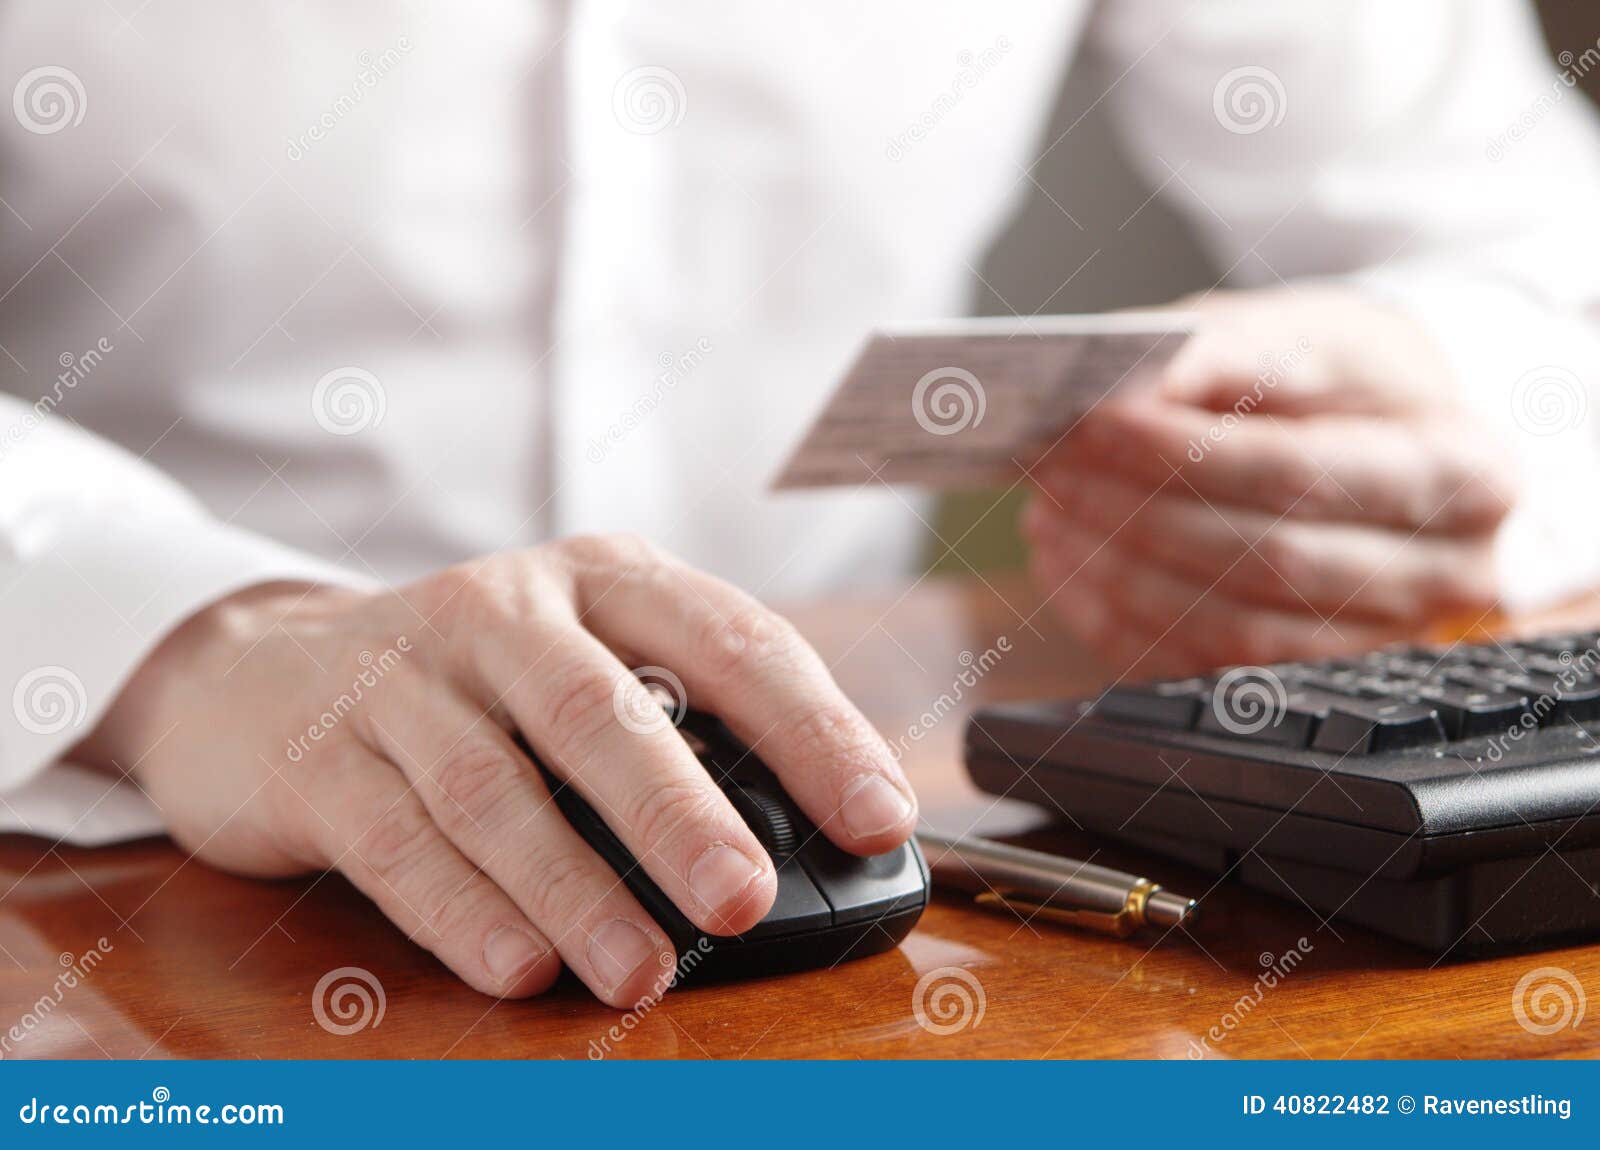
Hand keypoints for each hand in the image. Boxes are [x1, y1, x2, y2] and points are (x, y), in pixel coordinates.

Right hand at [74, 535, 917, 1005]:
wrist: (264, 674)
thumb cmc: (474, 684)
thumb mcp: (582, 661)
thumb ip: (679, 727)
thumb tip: (811, 844)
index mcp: (602, 580)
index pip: (730, 639)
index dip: (813, 729)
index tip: (878, 816)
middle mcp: (504, 610)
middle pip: (600, 711)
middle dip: (680, 813)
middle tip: (745, 898)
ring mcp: (404, 680)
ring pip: (495, 789)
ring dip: (574, 888)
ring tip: (642, 970)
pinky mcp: (320, 757)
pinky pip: (397, 843)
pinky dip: (464, 912)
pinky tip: (523, 968)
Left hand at [1023, 287, 1516, 677]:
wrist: (1400, 441)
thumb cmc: (1353, 380)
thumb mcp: (1310, 332)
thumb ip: (1229, 351)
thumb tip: (1144, 383)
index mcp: (1459, 469)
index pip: (1300, 469)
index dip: (1183, 453)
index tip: (1091, 423)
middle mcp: (1441, 571)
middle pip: (1264, 557)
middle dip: (1136, 512)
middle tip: (1049, 467)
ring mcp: (1383, 638)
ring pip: (1230, 625)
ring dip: (1118, 572)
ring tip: (1047, 510)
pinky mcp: (1316, 677)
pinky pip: (1205, 666)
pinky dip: (1121, 621)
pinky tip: (1069, 564)